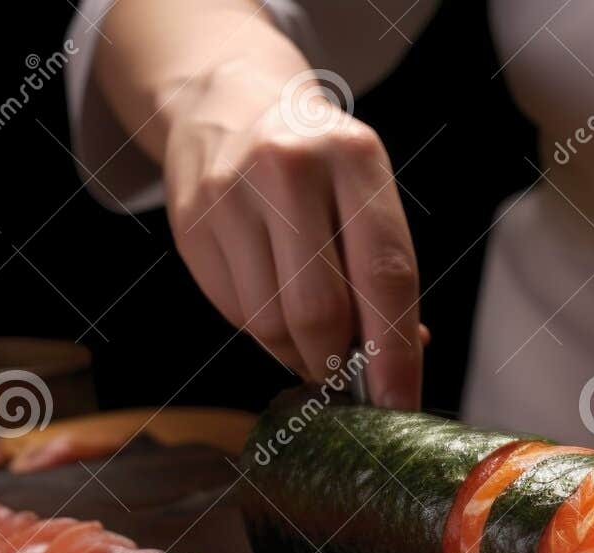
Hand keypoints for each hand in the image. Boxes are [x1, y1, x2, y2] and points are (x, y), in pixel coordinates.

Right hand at [162, 73, 423, 405]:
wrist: (231, 105)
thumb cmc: (318, 168)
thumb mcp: (364, 193)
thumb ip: (384, 272)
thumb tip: (401, 363)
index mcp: (354, 157)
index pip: (385, 275)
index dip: (394, 353)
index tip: (399, 405)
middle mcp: (290, 168)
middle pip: (320, 312)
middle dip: (336, 364)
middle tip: (344, 376)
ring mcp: (231, 193)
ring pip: (271, 323)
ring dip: (297, 354)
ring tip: (309, 339)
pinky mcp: (191, 222)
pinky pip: (235, 313)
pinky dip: (262, 330)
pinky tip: (270, 300)